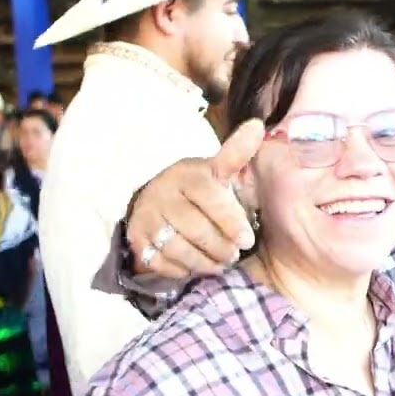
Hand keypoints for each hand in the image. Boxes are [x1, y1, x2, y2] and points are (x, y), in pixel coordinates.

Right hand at [126, 120, 265, 278]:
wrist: (159, 199)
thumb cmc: (200, 188)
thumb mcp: (219, 170)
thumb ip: (238, 153)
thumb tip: (257, 126)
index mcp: (187, 174)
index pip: (210, 198)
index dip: (231, 221)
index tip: (248, 240)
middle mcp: (163, 193)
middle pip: (195, 229)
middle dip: (220, 247)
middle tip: (235, 254)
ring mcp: (147, 217)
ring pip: (179, 249)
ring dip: (204, 262)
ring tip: (220, 263)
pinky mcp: (138, 239)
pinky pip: (162, 263)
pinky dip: (183, 269)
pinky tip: (196, 265)